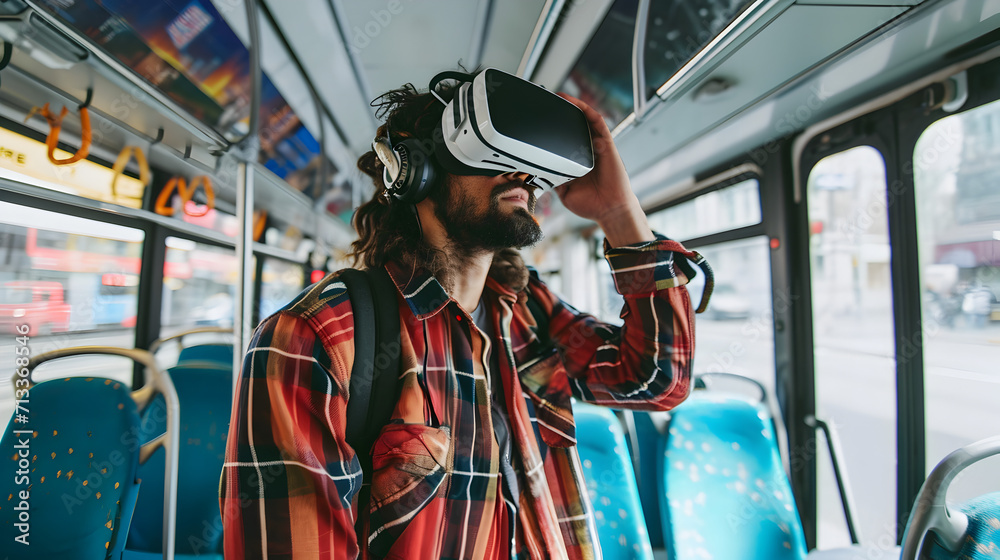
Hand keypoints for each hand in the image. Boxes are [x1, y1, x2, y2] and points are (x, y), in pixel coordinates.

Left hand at [554, 94, 653, 246]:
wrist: (610, 210)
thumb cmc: (592, 204)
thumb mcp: (565, 192)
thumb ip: (554, 180)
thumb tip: (540, 172)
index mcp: (578, 161)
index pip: (565, 140)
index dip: (555, 129)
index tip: (540, 122)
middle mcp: (588, 150)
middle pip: (575, 126)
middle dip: (563, 113)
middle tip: (547, 103)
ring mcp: (597, 146)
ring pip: (585, 120)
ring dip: (574, 107)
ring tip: (559, 97)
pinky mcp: (606, 143)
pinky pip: (597, 122)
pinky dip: (586, 110)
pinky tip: (575, 102)